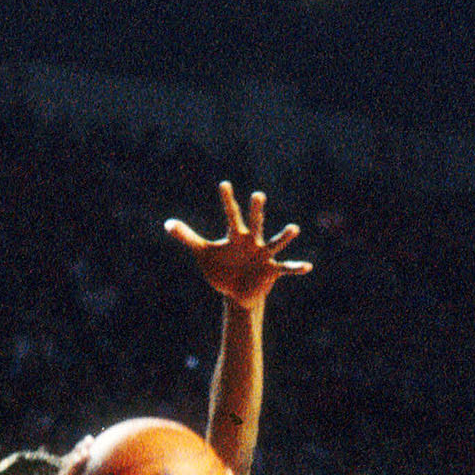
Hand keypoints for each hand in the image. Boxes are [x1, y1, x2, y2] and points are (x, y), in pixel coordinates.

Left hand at [164, 181, 310, 308]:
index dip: (227, 201)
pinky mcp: (272, 270)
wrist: (236, 291)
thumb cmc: (221, 268)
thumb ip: (188, 237)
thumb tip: (167, 223)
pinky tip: (307, 266)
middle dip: (256, 211)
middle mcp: (252, 241)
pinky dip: (296, 267)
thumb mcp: (203, 252)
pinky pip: (286, 267)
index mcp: (236, 236)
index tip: (224, 184)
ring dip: (284, 236)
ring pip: (275, 243)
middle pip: (255, 223)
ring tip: (293, 228)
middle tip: (257, 195)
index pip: (231, 215)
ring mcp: (264, 255)